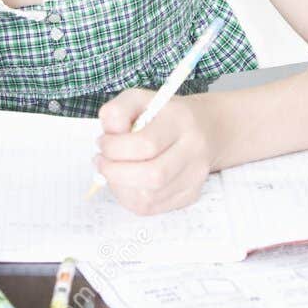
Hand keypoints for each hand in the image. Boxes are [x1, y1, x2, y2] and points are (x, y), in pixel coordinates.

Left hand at [94, 89, 216, 214]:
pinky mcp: (190, 195)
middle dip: (116, 173)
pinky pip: (152, 208)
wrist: (205, 129)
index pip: (146, 144)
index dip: (115, 148)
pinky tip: (128, 181)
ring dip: (120, 187)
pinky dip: (131, 197)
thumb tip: (108, 135)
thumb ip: (117, 111)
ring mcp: (194, 176)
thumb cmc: (165, 115)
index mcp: (180, 121)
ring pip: (149, 198)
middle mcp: (193, 150)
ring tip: (115, 170)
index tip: (102, 143)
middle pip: (153, 176)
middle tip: (102, 162)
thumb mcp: (139, 99)